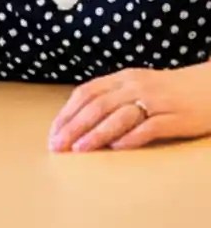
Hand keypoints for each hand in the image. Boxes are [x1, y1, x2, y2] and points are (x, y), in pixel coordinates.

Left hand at [49, 66, 210, 151]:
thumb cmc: (169, 91)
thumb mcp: (136, 86)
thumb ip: (111, 97)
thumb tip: (77, 119)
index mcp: (122, 78)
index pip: (86, 93)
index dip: (66, 113)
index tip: (53, 132)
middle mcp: (135, 85)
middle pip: (97, 106)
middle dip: (73, 127)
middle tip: (57, 146)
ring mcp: (156, 101)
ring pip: (119, 116)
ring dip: (96, 133)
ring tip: (79, 149)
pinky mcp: (176, 117)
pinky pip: (150, 127)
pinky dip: (131, 137)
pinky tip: (117, 148)